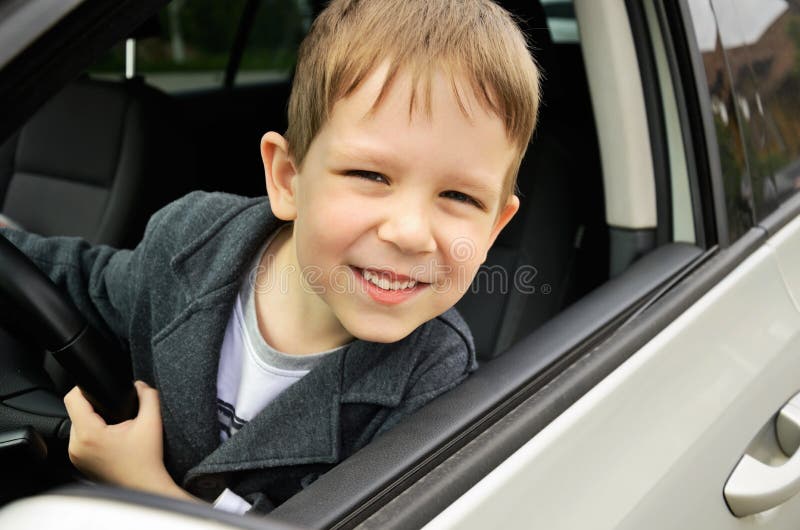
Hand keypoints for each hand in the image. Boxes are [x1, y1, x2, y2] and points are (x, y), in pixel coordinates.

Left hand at [64, 381, 196, 501]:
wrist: (145, 486)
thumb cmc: (147, 460)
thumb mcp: (152, 422)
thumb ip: (148, 396)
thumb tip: (139, 384)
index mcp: (89, 434)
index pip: (73, 399)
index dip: (83, 388)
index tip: (99, 387)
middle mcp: (76, 447)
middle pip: (76, 412)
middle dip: (94, 406)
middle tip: (115, 412)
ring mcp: (76, 457)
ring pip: (77, 426)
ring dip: (92, 421)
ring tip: (113, 426)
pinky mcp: (79, 464)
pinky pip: (79, 440)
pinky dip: (92, 434)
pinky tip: (109, 438)